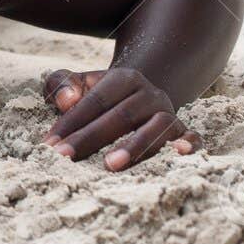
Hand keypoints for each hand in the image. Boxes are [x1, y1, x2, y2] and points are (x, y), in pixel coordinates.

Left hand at [42, 68, 201, 169]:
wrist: (137, 99)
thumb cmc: (98, 97)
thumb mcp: (78, 84)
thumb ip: (62, 84)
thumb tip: (67, 101)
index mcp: (124, 78)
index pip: (95, 101)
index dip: (71, 122)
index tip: (50, 143)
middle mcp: (150, 94)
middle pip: (122, 115)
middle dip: (91, 138)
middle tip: (67, 157)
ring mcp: (170, 113)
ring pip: (158, 127)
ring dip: (135, 147)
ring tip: (109, 165)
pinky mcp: (185, 132)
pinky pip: (193, 137)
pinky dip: (188, 146)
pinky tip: (176, 155)